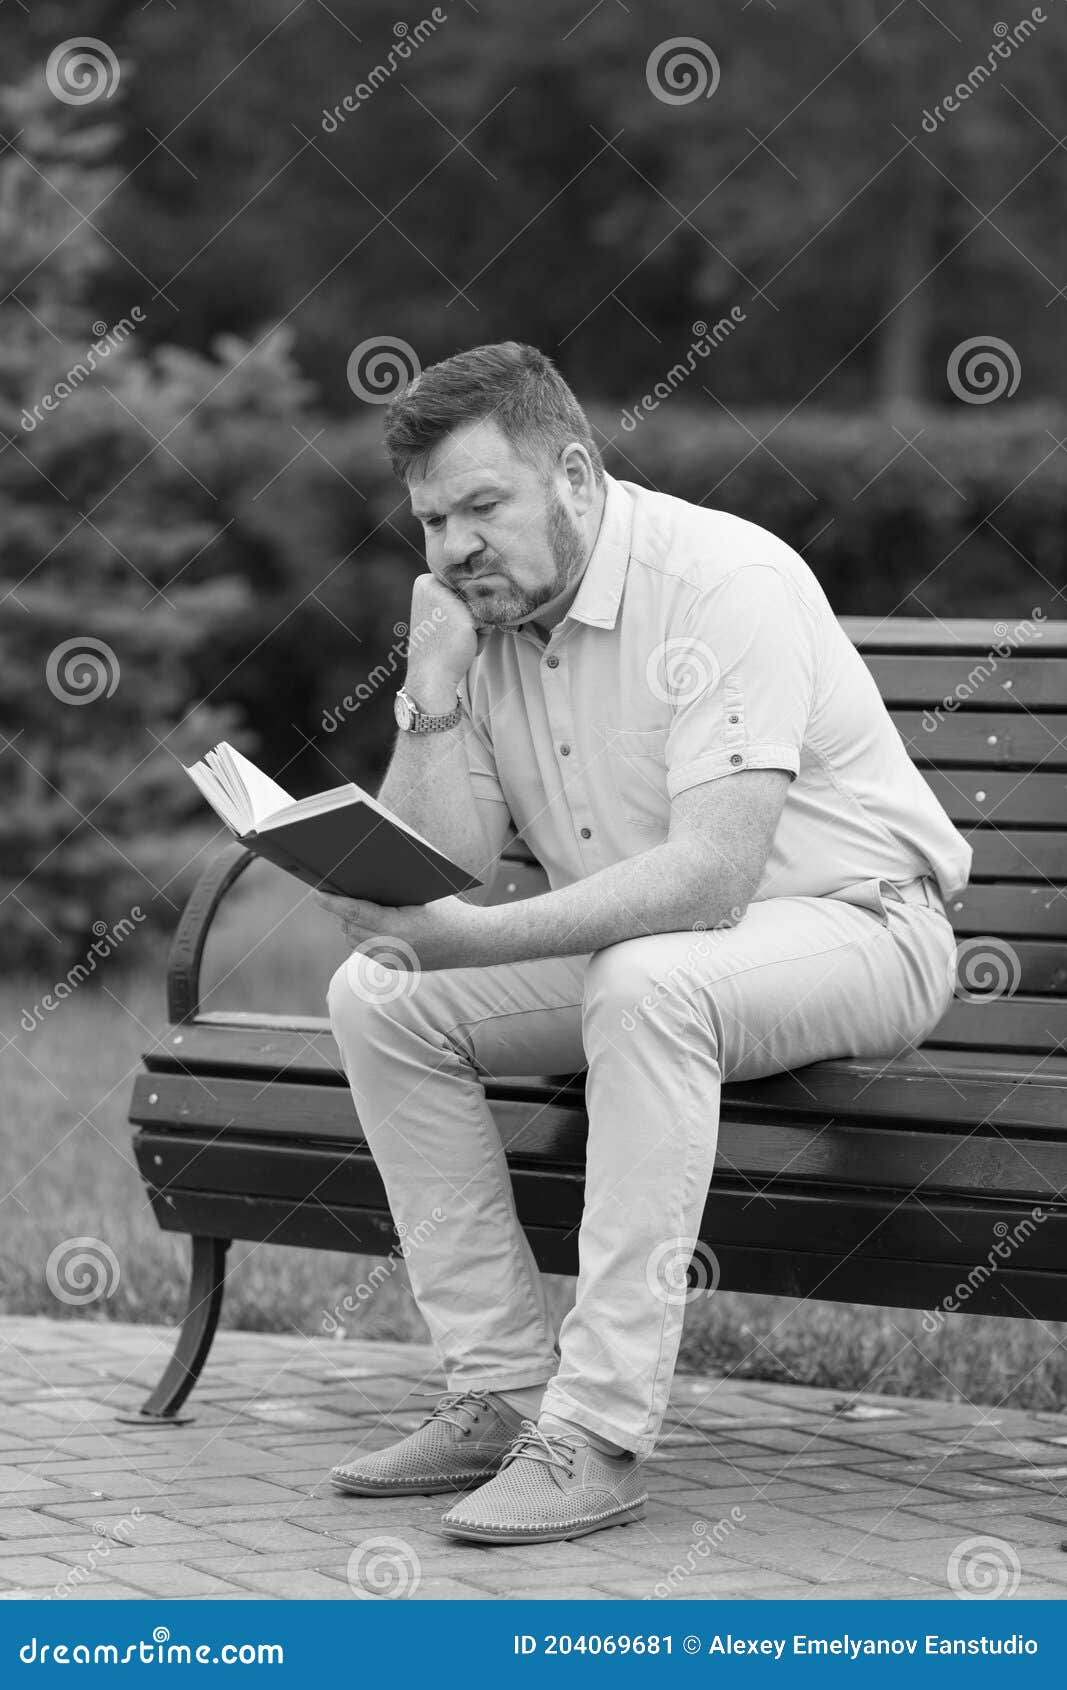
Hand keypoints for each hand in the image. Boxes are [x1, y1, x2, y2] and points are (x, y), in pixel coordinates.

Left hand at [313, 888, 486, 972]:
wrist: (472, 942)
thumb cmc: (449, 909)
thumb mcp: (424, 890)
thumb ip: (394, 884)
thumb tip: (362, 867)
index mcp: (399, 927)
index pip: (355, 912)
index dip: (332, 902)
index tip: (316, 892)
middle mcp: (393, 948)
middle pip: (349, 927)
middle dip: (337, 911)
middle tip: (327, 893)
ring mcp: (393, 961)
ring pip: (353, 941)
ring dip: (346, 924)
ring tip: (341, 906)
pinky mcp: (395, 967)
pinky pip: (366, 950)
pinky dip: (359, 936)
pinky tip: (358, 922)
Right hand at [405, 573, 479, 707]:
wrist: (431, 675)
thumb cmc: (438, 648)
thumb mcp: (441, 613)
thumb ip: (456, 597)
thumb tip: (491, 586)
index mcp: (425, 581)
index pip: (460, 587)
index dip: (458, 611)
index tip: (443, 627)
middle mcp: (434, 584)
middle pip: (471, 595)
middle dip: (469, 618)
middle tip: (450, 636)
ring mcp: (450, 598)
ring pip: (481, 606)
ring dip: (477, 626)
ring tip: (457, 640)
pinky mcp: (466, 614)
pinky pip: (488, 620)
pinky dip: (482, 636)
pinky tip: (464, 645)